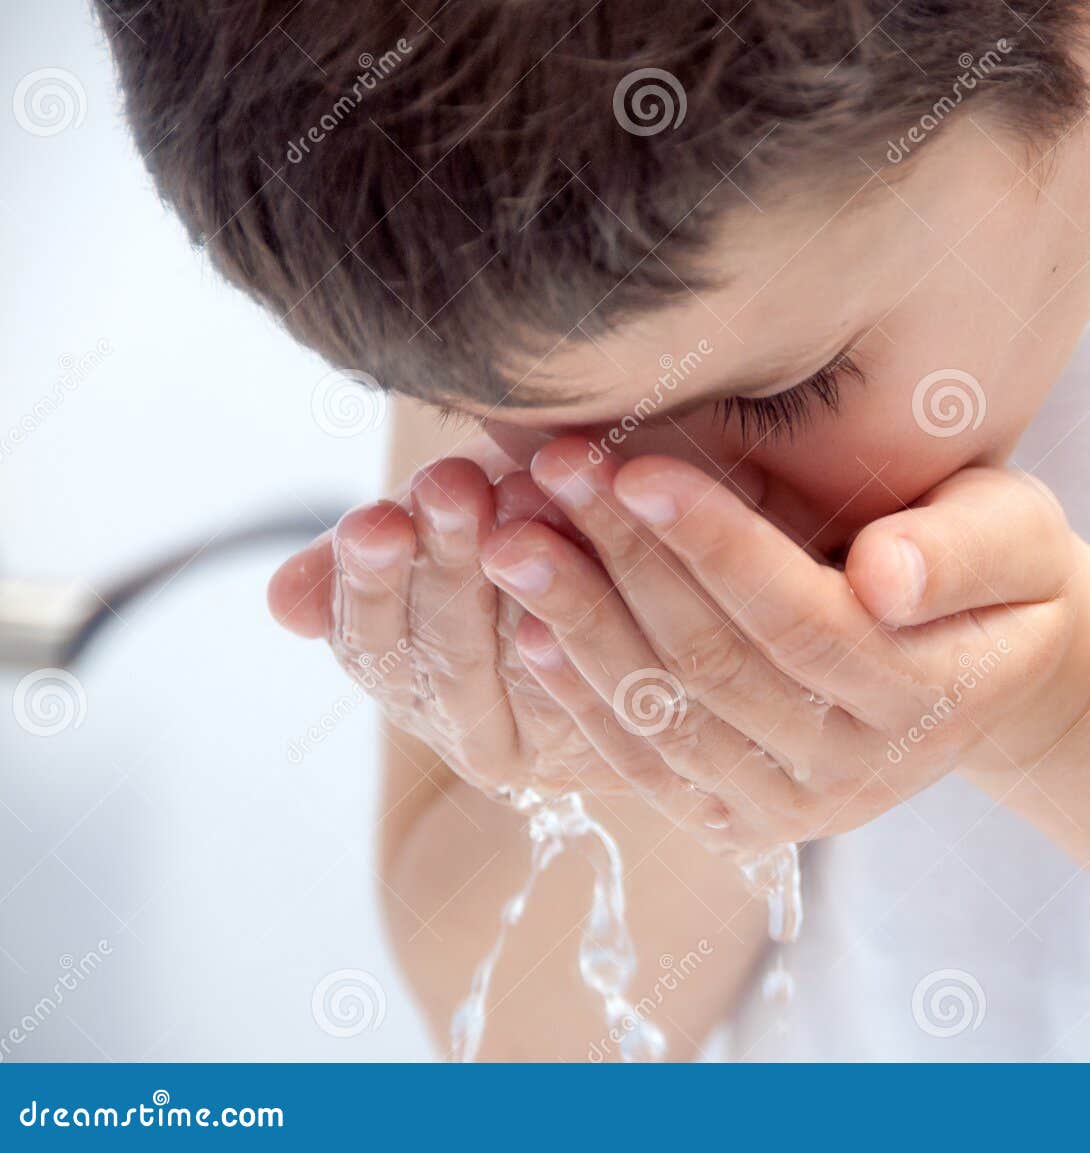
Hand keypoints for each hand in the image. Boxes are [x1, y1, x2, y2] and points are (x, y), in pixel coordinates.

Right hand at [267, 457, 707, 813]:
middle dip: (444, 563)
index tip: (378, 518)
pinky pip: (603, 678)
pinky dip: (591, 608)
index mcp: (409, 688)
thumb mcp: (433, 535)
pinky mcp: (627, 740)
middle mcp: (474, 736)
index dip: (371, 584)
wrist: (651, 562)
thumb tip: (282, 605)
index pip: (371, 646)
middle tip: (451, 485)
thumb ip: (366, 566)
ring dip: (519, 575)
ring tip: (521, 496)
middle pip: (445, 656)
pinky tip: (590, 548)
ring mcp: (551, 748)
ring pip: (523, 662)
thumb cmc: (522, 528)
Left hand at [477, 436, 1089, 851]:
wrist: (990, 669)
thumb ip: (962, 552)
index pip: (802, 624)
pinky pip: (647, 767)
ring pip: (668, 721)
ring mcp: (792, 810)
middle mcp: (857, 775)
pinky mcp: (738, 821)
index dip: (716, 549)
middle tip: (550, 475)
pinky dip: (583, 702)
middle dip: (624, 568)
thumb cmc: (999, 572)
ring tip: (512, 540)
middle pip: (717, 672)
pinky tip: (528, 631)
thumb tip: (885, 577)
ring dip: (581, 628)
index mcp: (931, 700)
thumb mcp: (1017, 537)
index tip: (637, 469)